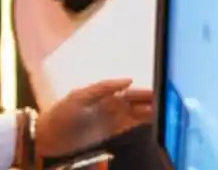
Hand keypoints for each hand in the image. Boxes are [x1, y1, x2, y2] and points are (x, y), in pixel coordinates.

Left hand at [34, 78, 155, 159]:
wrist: (48, 137)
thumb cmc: (61, 114)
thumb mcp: (80, 97)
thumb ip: (103, 88)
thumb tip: (128, 80)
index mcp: (104, 94)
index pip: (129, 92)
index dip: (144, 93)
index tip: (160, 92)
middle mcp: (110, 105)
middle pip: (136, 104)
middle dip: (151, 103)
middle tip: (169, 104)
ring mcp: (110, 119)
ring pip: (136, 115)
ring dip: (150, 114)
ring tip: (166, 114)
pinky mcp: (109, 133)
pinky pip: (129, 127)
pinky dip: (142, 125)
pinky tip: (153, 125)